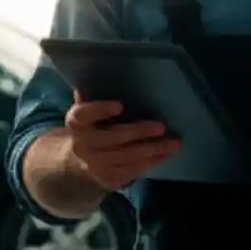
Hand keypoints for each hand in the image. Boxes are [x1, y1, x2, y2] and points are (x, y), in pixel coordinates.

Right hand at [64, 90, 179, 190]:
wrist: (77, 163)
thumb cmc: (91, 127)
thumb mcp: (87, 112)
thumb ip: (93, 96)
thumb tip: (97, 70)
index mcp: (76, 123)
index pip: (83, 115)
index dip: (100, 109)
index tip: (120, 105)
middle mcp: (82, 145)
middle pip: (112, 137)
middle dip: (138, 132)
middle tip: (161, 126)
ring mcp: (95, 165)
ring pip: (127, 157)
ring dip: (153, 149)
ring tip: (174, 142)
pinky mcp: (108, 179)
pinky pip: (133, 171)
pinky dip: (152, 162)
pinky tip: (166, 153)